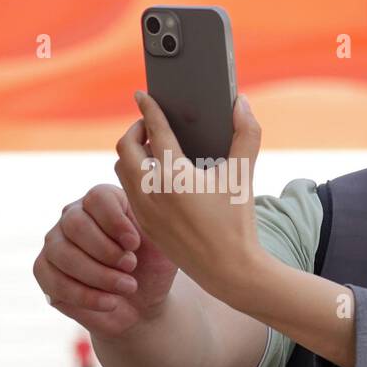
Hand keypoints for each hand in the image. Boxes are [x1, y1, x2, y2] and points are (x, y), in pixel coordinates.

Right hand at [33, 183, 178, 337]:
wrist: (141, 306)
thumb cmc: (152, 268)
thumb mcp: (163, 243)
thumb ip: (156, 219)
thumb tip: (147, 198)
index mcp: (104, 201)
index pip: (98, 198)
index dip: (115, 222)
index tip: (135, 244)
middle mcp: (74, 216)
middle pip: (75, 224)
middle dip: (106, 251)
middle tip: (131, 267)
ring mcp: (55, 242)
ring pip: (63, 253)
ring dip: (98, 275)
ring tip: (127, 287)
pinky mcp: (44, 271)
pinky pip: (54, 280)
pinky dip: (85, 296)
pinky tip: (110, 303)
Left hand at [114, 91, 264, 304]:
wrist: (229, 272)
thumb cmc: (238, 223)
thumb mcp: (243, 176)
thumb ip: (246, 134)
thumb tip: (240, 104)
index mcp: (174, 175)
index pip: (154, 130)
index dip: (148, 108)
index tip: (142, 94)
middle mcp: (151, 192)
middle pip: (124, 148)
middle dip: (135, 130)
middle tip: (151, 125)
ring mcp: (143, 210)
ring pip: (120, 170)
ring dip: (131, 154)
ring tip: (151, 148)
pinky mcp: (143, 225)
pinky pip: (127, 192)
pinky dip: (134, 177)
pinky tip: (154, 176)